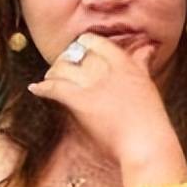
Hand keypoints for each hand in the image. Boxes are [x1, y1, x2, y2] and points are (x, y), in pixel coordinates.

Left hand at [27, 33, 176, 163]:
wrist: (147, 145)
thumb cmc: (150, 121)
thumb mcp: (148, 85)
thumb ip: (142, 64)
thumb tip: (147, 48)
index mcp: (125, 64)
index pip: (96, 42)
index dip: (83, 45)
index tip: (78, 53)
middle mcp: (108, 69)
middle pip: (76, 53)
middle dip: (65, 60)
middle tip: (61, 69)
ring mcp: (94, 85)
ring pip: (62, 67)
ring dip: (52, 73)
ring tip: (49, 79)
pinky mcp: (81, 102)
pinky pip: (55, 88)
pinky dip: (42, 88)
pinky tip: (35, 89)